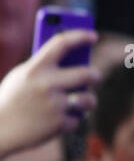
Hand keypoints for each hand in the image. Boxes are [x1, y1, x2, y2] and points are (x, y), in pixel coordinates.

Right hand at [0, 30, 98, 155]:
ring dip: (88, 100)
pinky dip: (69, 120)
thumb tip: (76, 62)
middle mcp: (47, 84)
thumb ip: (45, 68)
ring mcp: (54, 105)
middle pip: (87, 74)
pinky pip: (76, 119)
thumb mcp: (22, 77)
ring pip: (88, 99)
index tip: (92, 35)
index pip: (63, 43)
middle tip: (93, 75)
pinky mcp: (58, 124)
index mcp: (35, 68)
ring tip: (84, 100)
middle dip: (94, 75)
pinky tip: (58, 120)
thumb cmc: (11, 99)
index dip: (80, 35)